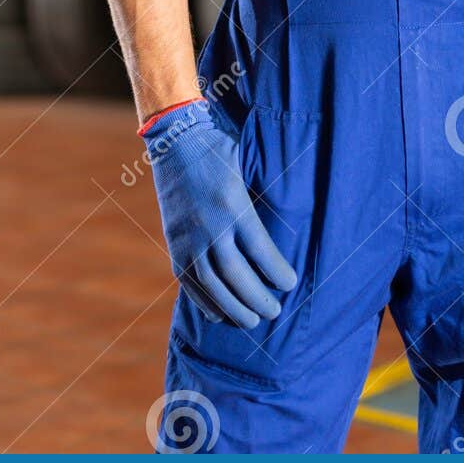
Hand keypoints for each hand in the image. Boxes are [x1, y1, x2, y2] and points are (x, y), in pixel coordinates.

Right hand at [142, 99, 296, 327]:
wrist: (175, 141)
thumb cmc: (220, 151)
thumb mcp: (248, 166)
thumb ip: (262, 196)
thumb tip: (290, 223)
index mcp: (233, 204)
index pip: (260, 249)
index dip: (276, 272)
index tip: (290, 285)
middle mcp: (210, 224)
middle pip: (235, 274)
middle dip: (257, 299)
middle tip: (274, 312)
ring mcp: (188, 236)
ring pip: (211, 284)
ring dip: (233, 308)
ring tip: (252, 321)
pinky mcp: (173, 242)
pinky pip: (189, 280)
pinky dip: (204, 301)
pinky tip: (220, 314)